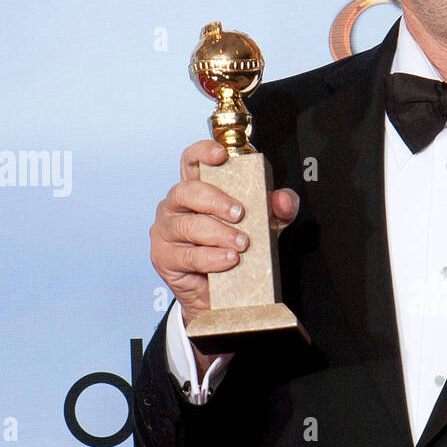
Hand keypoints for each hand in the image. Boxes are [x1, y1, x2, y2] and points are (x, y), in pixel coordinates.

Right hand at [149, 139, 299, 353]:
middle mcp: (176, 206)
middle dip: (215, 200)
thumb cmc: (235, 250)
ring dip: (218, 233)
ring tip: (242, 244)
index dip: (202, 152)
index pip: (191, 161)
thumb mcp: (264, 226)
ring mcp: (166, 231)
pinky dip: (211, 257)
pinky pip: (187, 255)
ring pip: (188, 225)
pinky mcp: (164, 257)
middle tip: (240, 214)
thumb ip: (277, 210)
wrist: (223, 294)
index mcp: (196, 190)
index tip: (221, 155)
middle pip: (187, 190)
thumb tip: (283, 200)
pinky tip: (229, 259)